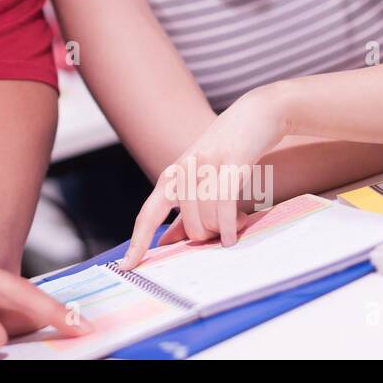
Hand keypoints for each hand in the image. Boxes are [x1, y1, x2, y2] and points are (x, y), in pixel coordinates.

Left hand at [119, 84, 288, 269]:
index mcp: (171, 177)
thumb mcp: (202, 180)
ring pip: (207, 217)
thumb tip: (167, 242)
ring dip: (223, 230)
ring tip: (237, 224)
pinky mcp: (229, 162)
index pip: (148, 214)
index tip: (127, 266)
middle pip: (189, 225)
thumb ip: (186, 212)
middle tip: (225, 233)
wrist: (255, 115)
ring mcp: (205, 165)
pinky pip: (224, 205)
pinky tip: (234, 235)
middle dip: (208, 237)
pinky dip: (228, 226)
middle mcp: (183, 170)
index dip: (138, 242)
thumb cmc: (227, 151)